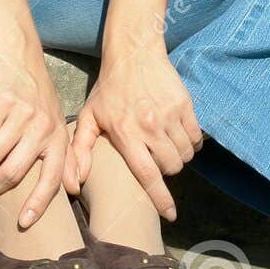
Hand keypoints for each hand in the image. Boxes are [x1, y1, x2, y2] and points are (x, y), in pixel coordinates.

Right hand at [0, 47, 79, 226]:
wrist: (19, 54)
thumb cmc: (35, 93)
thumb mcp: (56, 123)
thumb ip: (64, 155)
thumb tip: (73, 188)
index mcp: (59, 137)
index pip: (52, 179)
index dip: (38, 204)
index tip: (23, 223)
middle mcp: (44, 128)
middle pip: (14, 173)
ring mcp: (24, 115)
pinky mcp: (3, 102)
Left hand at [70, 41, 202, 220]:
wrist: (133, 53)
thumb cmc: (108, 89)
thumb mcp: (88, 117)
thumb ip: (80, 151)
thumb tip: (74, 185)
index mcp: (126, 133)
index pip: (148, 176)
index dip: (160, 199)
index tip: (170, 215)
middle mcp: (150, 126)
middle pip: (171, 167)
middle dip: (167, 172)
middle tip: (156, 161)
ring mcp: (170, 115)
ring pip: (186, 154)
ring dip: (179, 157)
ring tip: (165, 147)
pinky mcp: (185, 105)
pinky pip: (196, 137)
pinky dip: (190, 142)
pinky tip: (177, 135)